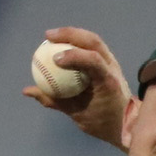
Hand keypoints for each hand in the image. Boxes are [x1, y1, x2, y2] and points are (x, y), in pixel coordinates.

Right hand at [22, 25, 131, 150]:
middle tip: (48, 36)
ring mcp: (112, 62)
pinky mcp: (109, 61)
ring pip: (93, 40)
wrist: (127, 122)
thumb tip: (28, 91)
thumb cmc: (102, 121)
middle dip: (69, 34)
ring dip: (72, 33)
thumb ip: (53, 101)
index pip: (93, 61)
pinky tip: (61, 42)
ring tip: (52, 35)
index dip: (73, 56)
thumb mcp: (76, 114)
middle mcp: (112, 67)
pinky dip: (76, 41)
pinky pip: (91, 45)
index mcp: (107, 81)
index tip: (55, 58)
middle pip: (93, 42)